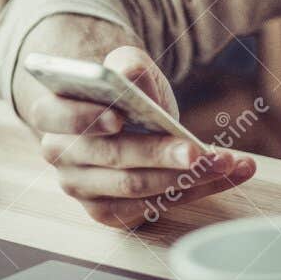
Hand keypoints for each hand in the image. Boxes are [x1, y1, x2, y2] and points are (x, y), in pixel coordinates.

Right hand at [23, 45, 255, 228]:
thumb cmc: (125, 93)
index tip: (120, 117)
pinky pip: (155, 205)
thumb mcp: (128, 67)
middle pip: (114, 157)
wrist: (130, 122)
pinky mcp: (109, 212)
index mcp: (51, 113)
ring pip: (139, 187)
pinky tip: (227, 174)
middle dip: (162, 155)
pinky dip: (196, 190)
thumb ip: (127, 67)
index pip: (54, 115)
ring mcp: (83, 189)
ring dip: (190, 176)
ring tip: (229, 161)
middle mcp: (61, 155)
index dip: (85, 117)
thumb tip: (130, 80)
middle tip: (199, 151)